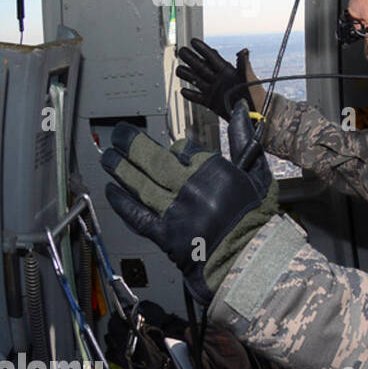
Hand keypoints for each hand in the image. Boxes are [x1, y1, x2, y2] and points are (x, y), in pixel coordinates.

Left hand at [101, 103, 278, 305]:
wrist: (253, 259)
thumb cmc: (258, 218)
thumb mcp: (258, 173)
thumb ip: (244, 139)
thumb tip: (240, 110)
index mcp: (211, 170)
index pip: (185, 149)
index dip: (177, 148)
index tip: (174, 148)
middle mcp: (188, 186)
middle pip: (152, 159)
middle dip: (131, 144)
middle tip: (118, 135)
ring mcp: (174, 210)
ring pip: (139, 183)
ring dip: (120, 168)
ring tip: (107, 157)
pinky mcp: (164, 233)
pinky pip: (137, 214)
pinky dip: (122, 202)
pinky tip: (111, 190)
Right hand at [177, 38, 254, 119]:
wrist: (256, 113)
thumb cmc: (255, 95)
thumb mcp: (249, 77)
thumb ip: (244, 64)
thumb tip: (244, 50)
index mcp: (226, 71)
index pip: (211, 57)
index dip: (202, 49)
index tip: (193, 41)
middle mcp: (218, 79)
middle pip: (200, 66)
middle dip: (190, 58)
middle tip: (181, 51)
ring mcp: (214, 90)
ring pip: (196, 80)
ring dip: (187, 74)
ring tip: (179, 68)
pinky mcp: (211, 102)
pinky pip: (197, 97)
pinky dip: (190, 95)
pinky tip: (183, 91)